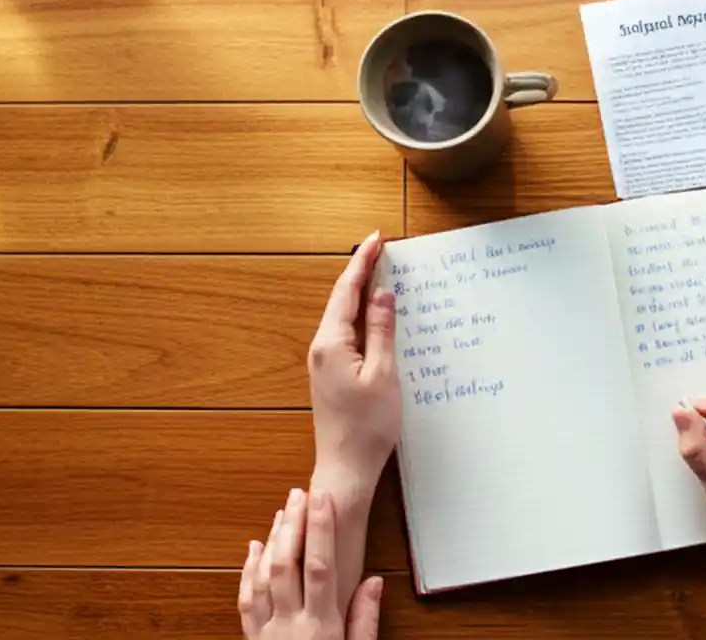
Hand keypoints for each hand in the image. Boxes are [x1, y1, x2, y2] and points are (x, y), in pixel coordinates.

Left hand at [238, 489, 383, 639]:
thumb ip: (365, 619)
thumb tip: (374, 582)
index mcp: (320, 625)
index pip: (319, 567)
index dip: (320, 529)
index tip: (322, 498)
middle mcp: (289, 623)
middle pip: (285, 565)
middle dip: (291, 525)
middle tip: (296, 495)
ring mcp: (266, 631)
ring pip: (261, 577)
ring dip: (271, 542)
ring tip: (281, 514)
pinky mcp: (252, 638)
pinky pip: (246, 599)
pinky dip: (249, 570)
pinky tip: (255, 550)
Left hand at [309, 231, 400, 485]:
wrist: (346, 466)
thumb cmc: (367, 427)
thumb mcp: (384, 374)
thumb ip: (382, 331)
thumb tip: (384, 295)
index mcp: (331, 344)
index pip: (347, 291)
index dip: (362, 262)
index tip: (376, 239)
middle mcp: (321, 348)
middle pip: (341, 299)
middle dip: (361, 272)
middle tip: (381, 250)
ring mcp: (324, 361)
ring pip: (343, 315)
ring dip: (361, 293)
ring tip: (381, 273)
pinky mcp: (331, 373)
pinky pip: (346, 333)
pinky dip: (361, 317)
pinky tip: (376, 315)